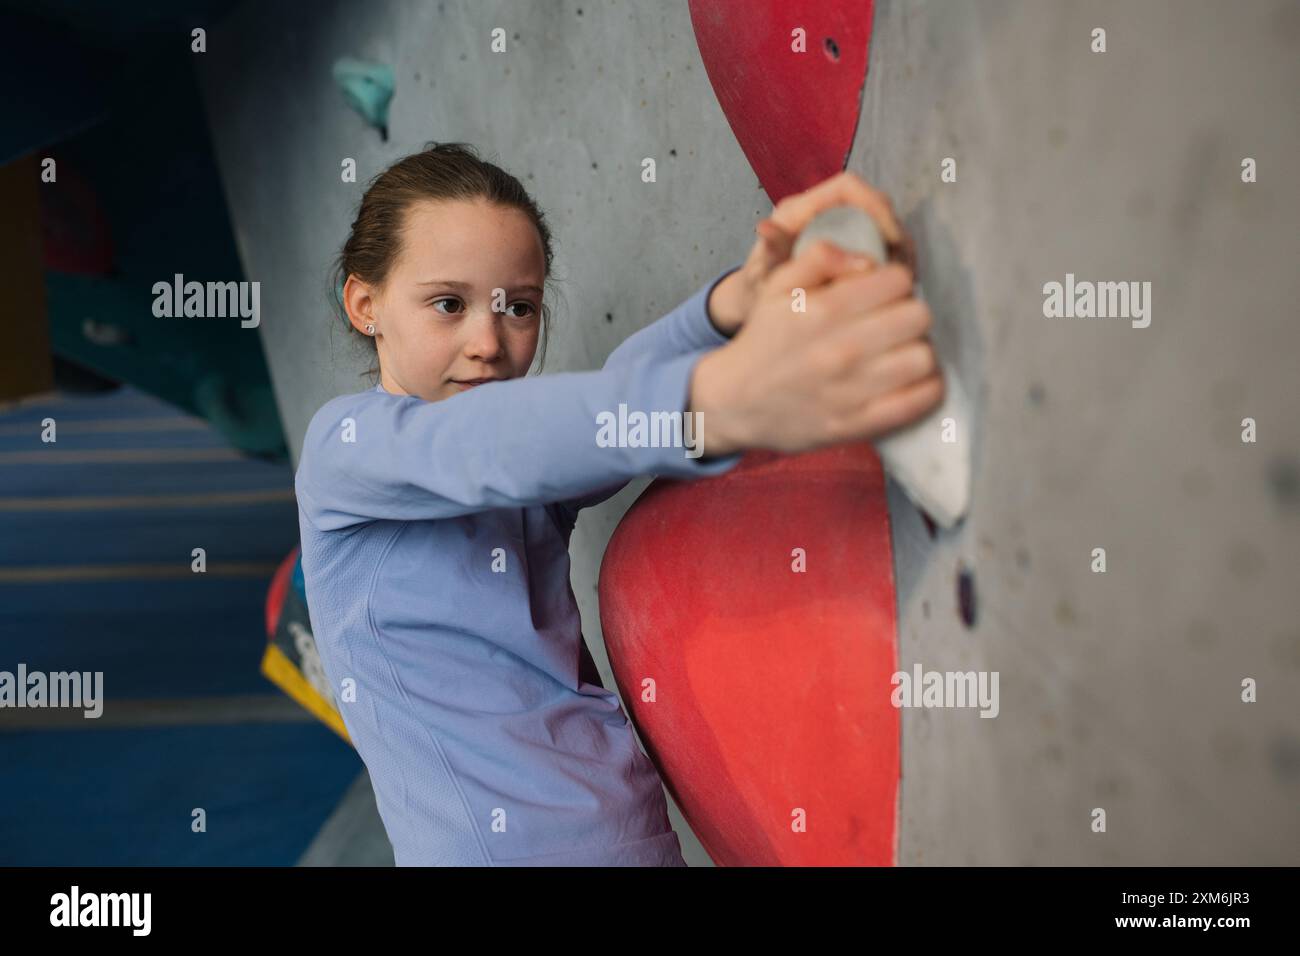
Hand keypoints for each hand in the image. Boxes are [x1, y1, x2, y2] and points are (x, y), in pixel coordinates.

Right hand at [690, 238, 943, 456]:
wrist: (735, 402)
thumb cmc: (765, 340)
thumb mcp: (778, 286)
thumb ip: (819, 257)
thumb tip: (867, 258)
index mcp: (823, 310)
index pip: (899, 280)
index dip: (894, 283)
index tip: (883, 295)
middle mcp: (841, 349)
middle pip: (918, 317)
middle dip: (909, 314)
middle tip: (893, 324)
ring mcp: (851, 391)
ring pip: (924, 358)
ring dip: (918, 350)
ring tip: (900, 352)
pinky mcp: (858, 425)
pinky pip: (919, 401)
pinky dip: (926, 388)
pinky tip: (910, 380)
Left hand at [707, 170, 916, 333]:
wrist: (757, 306)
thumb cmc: (756, 290)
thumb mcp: (759, 277)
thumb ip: (766, 255)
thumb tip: (764, 228)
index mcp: (799, 210)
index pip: (848, 187)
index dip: (875, 205)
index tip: (892, 238)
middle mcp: (823, 214)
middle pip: (874, 204)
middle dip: (895, 233)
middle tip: (904, 269)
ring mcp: (840, 230)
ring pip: (883, 228)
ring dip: (899, 252)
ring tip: (904, 283)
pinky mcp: (851, 248)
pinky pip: (882, 249)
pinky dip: (893, 266)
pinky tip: (895, 290)